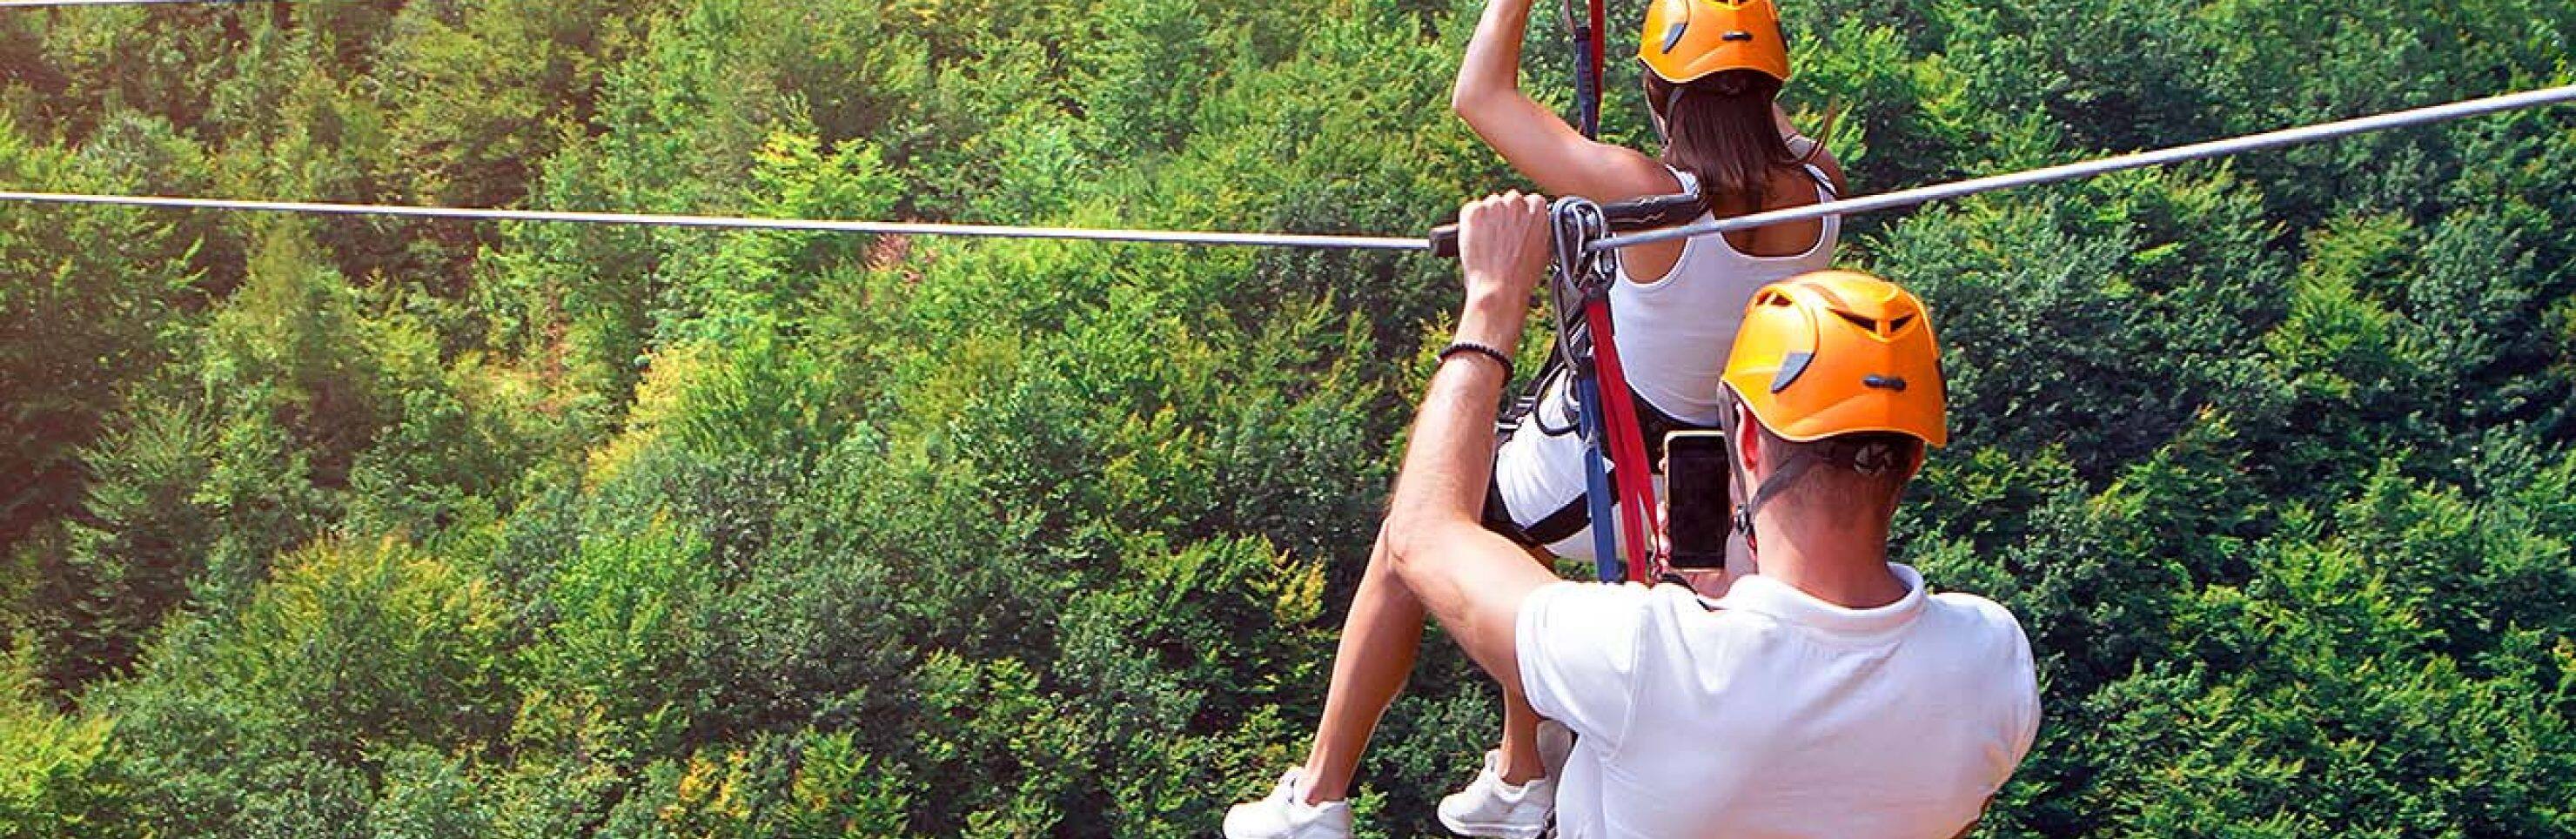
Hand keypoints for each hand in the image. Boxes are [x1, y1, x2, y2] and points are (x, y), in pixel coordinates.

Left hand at [1455, 191, 1551, 308]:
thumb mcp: (1544, 249)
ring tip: (1488, 244)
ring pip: (1489, 205)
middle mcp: (1516, 202)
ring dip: (1488, 219)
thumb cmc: (1522, 275)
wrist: (1500, 287)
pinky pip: (1471, 210)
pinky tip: (1476, 241)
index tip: (1518, 229)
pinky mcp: (1474, 212)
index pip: (1531, 202)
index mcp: (1537, 208)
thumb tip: (1535, 225)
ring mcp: (1494, 205)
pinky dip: (1470, 223)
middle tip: (1502, 238)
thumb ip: (1540, 229)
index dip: (1523, 217)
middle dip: (1506, 216)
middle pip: (1510, 201)